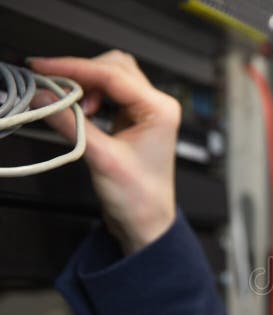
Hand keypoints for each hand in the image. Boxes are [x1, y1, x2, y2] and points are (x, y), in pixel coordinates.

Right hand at [28, 50, 180, 254]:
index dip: (74, 68)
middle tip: (52, 88)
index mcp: (160, 110)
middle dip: (81, 75)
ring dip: (85, 85)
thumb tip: (44, 97)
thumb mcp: (101, 158)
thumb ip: (70, 124)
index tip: (44, 68)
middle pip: (113, 68)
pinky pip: (108, 94)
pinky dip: (89, 96)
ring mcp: (146, 112)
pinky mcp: (133, 120)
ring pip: (110, 78)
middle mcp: (157, 106)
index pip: (113, 75)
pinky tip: (79, 111)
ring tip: (71, 107)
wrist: (146, 221)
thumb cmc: (138, 197)